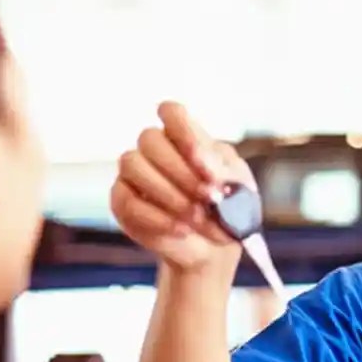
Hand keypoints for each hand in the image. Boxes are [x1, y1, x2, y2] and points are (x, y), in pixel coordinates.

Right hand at [110, 101, 256, 272]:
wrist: (216, 249)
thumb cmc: (228, 211)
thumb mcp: (239, 188)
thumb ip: (223, 170)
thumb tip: (204, 161)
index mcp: (186, 138)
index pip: (172, 113)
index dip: (184, 132)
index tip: (203, 160)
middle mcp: (156, 150)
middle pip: (150, 139)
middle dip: (182, 171)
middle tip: (209, 197)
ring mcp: (135, 174)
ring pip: (133, 165)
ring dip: (168, 193)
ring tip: (197, 216)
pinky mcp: (123, 202)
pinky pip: (127, 201)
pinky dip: (156, 218)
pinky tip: (182, 229)